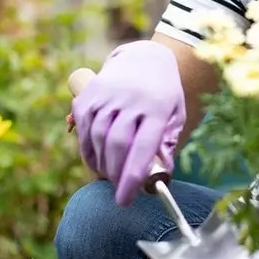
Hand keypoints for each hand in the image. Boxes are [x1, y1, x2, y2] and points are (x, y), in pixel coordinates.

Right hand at [71, 41, 185, 205]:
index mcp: (157, 107)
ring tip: (109, 176)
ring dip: (100, 164)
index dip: (132, 176)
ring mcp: (107, 95)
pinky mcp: (88, 95)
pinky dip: (86, 150)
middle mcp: (130, 99)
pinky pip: (83, 128)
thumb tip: (161, 175)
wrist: (144, 59)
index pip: (143, 146)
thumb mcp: (176, 116)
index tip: (125, 199)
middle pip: (117, 144)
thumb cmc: (163, 96)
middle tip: (119, 191)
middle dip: (115, 174)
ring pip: (97, 138)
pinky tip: (95, 161)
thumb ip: (167, 144)